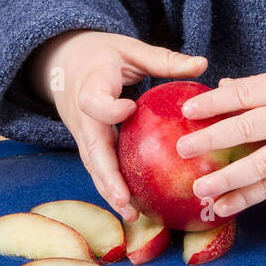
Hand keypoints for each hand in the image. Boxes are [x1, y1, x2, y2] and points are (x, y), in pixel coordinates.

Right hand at [27, 29, 206, 222]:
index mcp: (91, 87)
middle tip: (125, 199)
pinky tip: (135, 209)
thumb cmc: (101, 53)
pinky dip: (112, 188)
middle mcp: (82, 116)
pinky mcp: (87, 144)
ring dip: (110, 192)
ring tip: (132, 216)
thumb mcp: (130, 49)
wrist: (62, 60)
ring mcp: (81, 133)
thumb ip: (164, 60)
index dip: (110, 110)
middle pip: (92, 150)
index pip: (95, 103)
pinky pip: (98, 168)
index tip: (130, 108)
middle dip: (108, 177)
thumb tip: (203, 65)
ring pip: (93, 166)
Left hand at [174, 67, 265, 217]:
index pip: (246, 94)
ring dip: (228, 179)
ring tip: (199, 189)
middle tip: (183, 148)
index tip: (187, 110)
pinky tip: (222, 208)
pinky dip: (246, 199)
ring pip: (261, 166)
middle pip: (250, 128)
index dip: (215, 101)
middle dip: (214, 139)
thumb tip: (220, 88)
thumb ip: (257, 87)